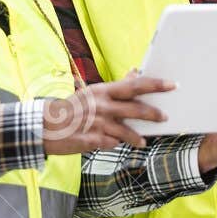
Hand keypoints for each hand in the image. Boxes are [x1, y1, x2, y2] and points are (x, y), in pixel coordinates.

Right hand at [42, 74, 173, 155]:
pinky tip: (117, 145)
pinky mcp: (90, 140)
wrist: (45, 125)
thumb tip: (136, 71)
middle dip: (152, 114)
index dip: (155, 85)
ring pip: (125, 132)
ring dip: (136, 138)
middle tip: (164, 117)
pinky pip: (110, 144)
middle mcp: (102, 106)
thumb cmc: (73, 107)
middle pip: (134, 109)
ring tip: (142, 141)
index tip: (171, 85)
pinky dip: (116, 145)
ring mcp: (96, 124)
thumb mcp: (94, 92)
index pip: (134, 85)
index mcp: (103, 91)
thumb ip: (117, 86)